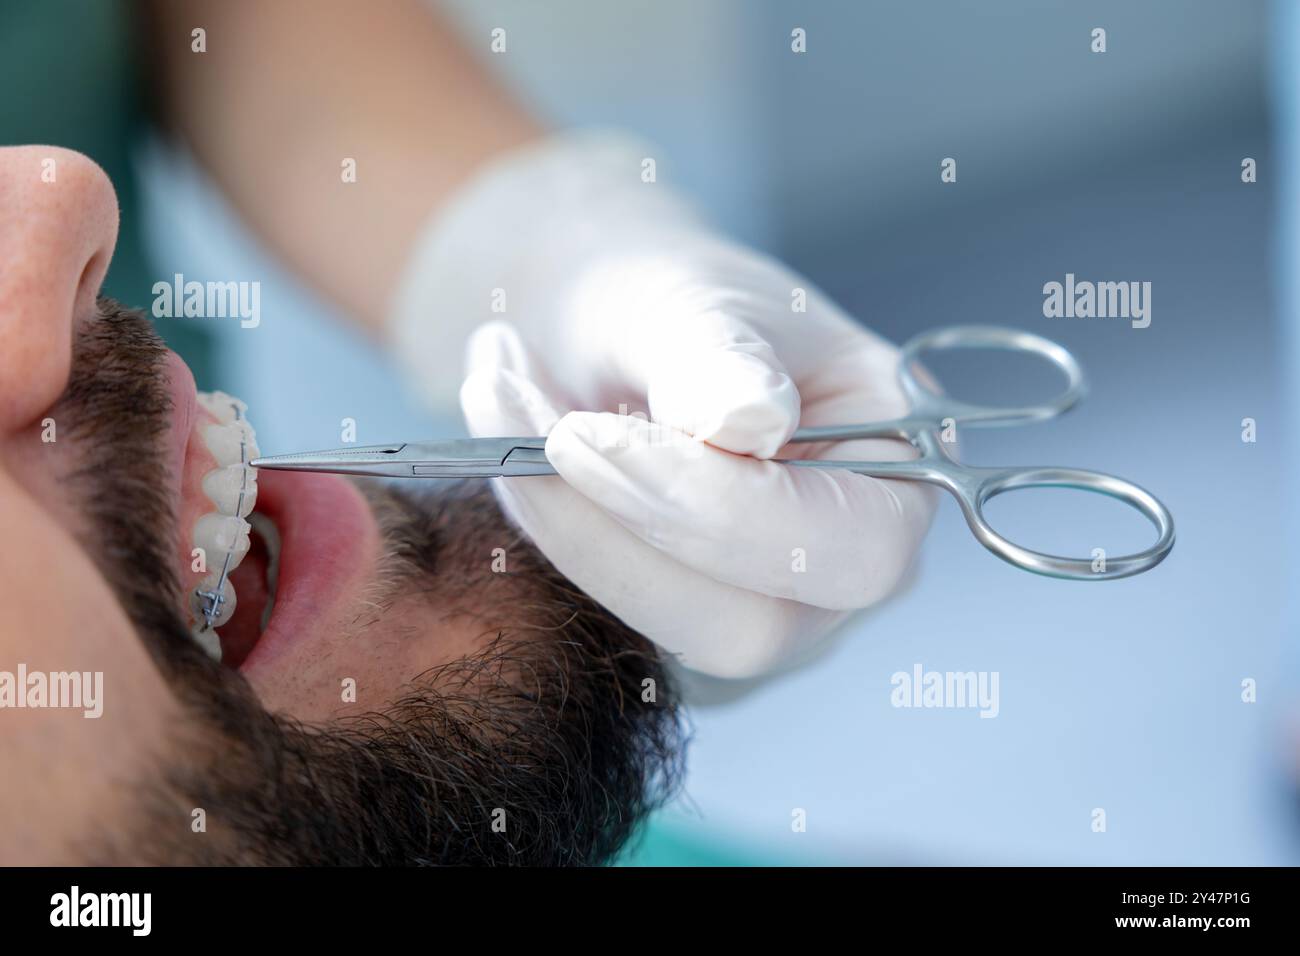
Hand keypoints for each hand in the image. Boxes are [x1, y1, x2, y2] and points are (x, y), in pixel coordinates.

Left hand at [393, 134, 936, 677]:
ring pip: (665, 627)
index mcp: (898, 473)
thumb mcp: (697, 301)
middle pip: (754, 624)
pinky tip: (500, 431)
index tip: (584, 436)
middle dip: (615, 527)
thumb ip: (719, 358)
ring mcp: (764, 608)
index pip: (848, 547)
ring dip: (557, 518)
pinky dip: (541, 523)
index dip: (716, 509)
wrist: (615, 324)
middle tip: (510, 403)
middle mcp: (842, 567)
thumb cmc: (679, 299)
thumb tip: (749, 424)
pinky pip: (609, 611)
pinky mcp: (680, 620)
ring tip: (495, 384)